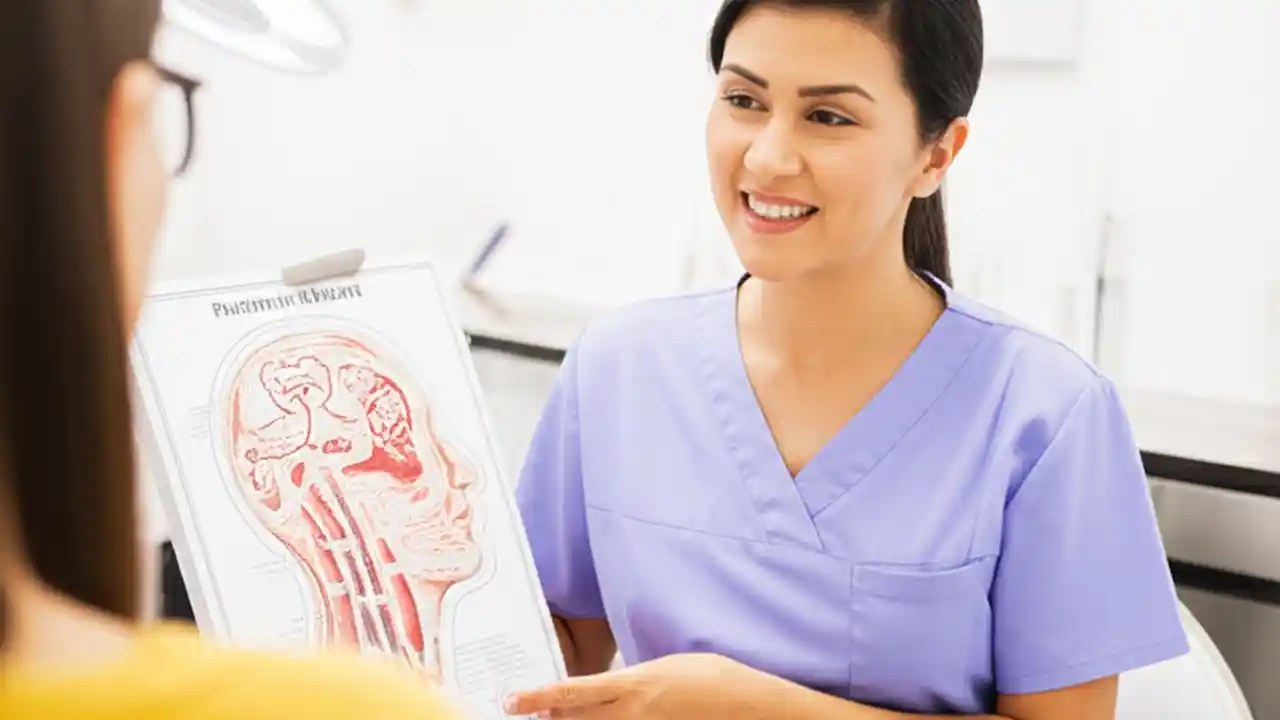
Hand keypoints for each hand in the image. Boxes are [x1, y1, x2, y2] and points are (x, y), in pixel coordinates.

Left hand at [504, 652, 759, 718]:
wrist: (748, 708)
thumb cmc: (713, 678)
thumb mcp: (665, 668)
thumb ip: (631, 680)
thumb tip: (611, 689)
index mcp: (632, 685)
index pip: (572, 692)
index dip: (536, 697)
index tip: (511, 700)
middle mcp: (631, 715)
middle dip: (549, 718)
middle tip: (530, 713)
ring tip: (560, 718)